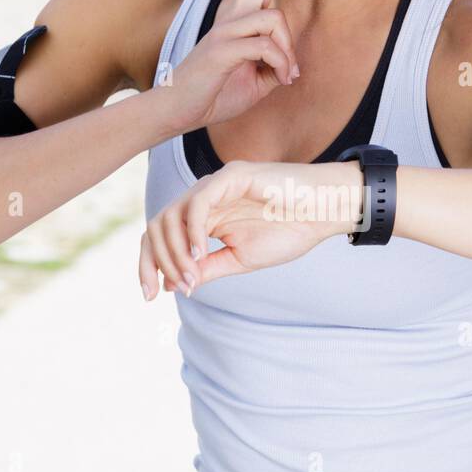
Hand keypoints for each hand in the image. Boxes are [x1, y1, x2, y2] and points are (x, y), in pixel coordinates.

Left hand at [139, 160, 363, 297]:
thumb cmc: (288, 232)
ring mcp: (214, 185)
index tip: (151, 295)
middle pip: (157, 226)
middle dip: (157, 261)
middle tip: (178, 287)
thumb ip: (207, 268)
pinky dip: (194, 232)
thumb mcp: (239, 259)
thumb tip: (173, 285)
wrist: (323, 212)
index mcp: (204, 217)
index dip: (149, 265)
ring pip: (171, 216)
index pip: (161, 237)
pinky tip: (202, 253)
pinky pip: (197, 204)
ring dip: (176, 251)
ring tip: (192, 276)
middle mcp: (203, 199)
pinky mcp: (230, 176)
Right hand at [159, 0, 298, 132]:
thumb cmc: (211, 97)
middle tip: (290, 68)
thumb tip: (293, 65)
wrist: (176, 112)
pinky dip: (281, 63)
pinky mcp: (222, 50)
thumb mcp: (253, 83)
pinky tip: (280, 80)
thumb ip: (273, 68)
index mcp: (235, 23)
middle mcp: (229, 21)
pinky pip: (265, 46)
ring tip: (285, 75)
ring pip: (273, 17)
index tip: (291, 19)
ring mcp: (224, 33)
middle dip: (290, 32)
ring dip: (288, 49)